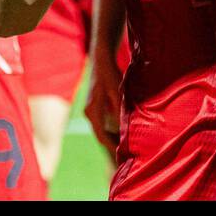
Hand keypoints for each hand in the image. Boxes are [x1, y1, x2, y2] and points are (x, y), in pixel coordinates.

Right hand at [83, 45, 122, 160]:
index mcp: (93, 111)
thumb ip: (120, 113)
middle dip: (113, 145)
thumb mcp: (118, 94)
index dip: (113, 148)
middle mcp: (88, 112)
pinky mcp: (93, 105)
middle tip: (127, 155)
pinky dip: (110, 129)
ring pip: (100, 129)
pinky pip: (101, 123)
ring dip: (112, 137)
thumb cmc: (111, 75)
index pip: (102, 136)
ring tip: (127, 145)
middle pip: (100, 135)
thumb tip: (125, 131)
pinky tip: (122, 130)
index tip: (124, 157)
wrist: (101, 59)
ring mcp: (89, 109)